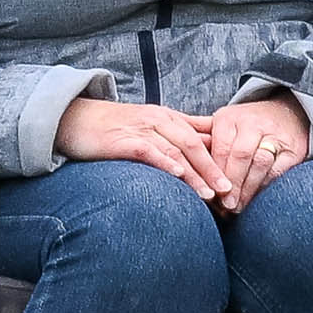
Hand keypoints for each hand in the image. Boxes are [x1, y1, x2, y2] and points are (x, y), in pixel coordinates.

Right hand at [53, 93, 219, 189]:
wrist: (75, 118)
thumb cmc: (114, 127)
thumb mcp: (150, 125)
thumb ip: (177, 133)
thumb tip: (208, 145)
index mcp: (169, 117)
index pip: (202, 137)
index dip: (221, 159)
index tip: (237, 181)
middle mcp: (159, 120)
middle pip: (195, 145)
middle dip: (215, 170)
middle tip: (231, 193)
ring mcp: (142, 128)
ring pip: (176, 150)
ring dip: (196, 173)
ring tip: (211, 194)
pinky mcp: (123, 140)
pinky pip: (149, 150)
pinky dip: (165, 162)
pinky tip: (177, 176)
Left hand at [191, 90, 312, 213]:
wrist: (289, 113)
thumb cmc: (248, 124)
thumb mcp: (224, 124)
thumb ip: (200, 137)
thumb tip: (171, 150)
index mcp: (230, 118)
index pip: (220, 148)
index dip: (213, 173)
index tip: (207, 193)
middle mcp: (253, 124)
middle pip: (240, 156)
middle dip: (231, 184)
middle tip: (223, 207)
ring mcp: (275, 136)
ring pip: (259, 163)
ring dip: (247, 189)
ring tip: (236, 207)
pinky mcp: (293, 149)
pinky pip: (278, 171)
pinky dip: (265, 187)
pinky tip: (256, 200)